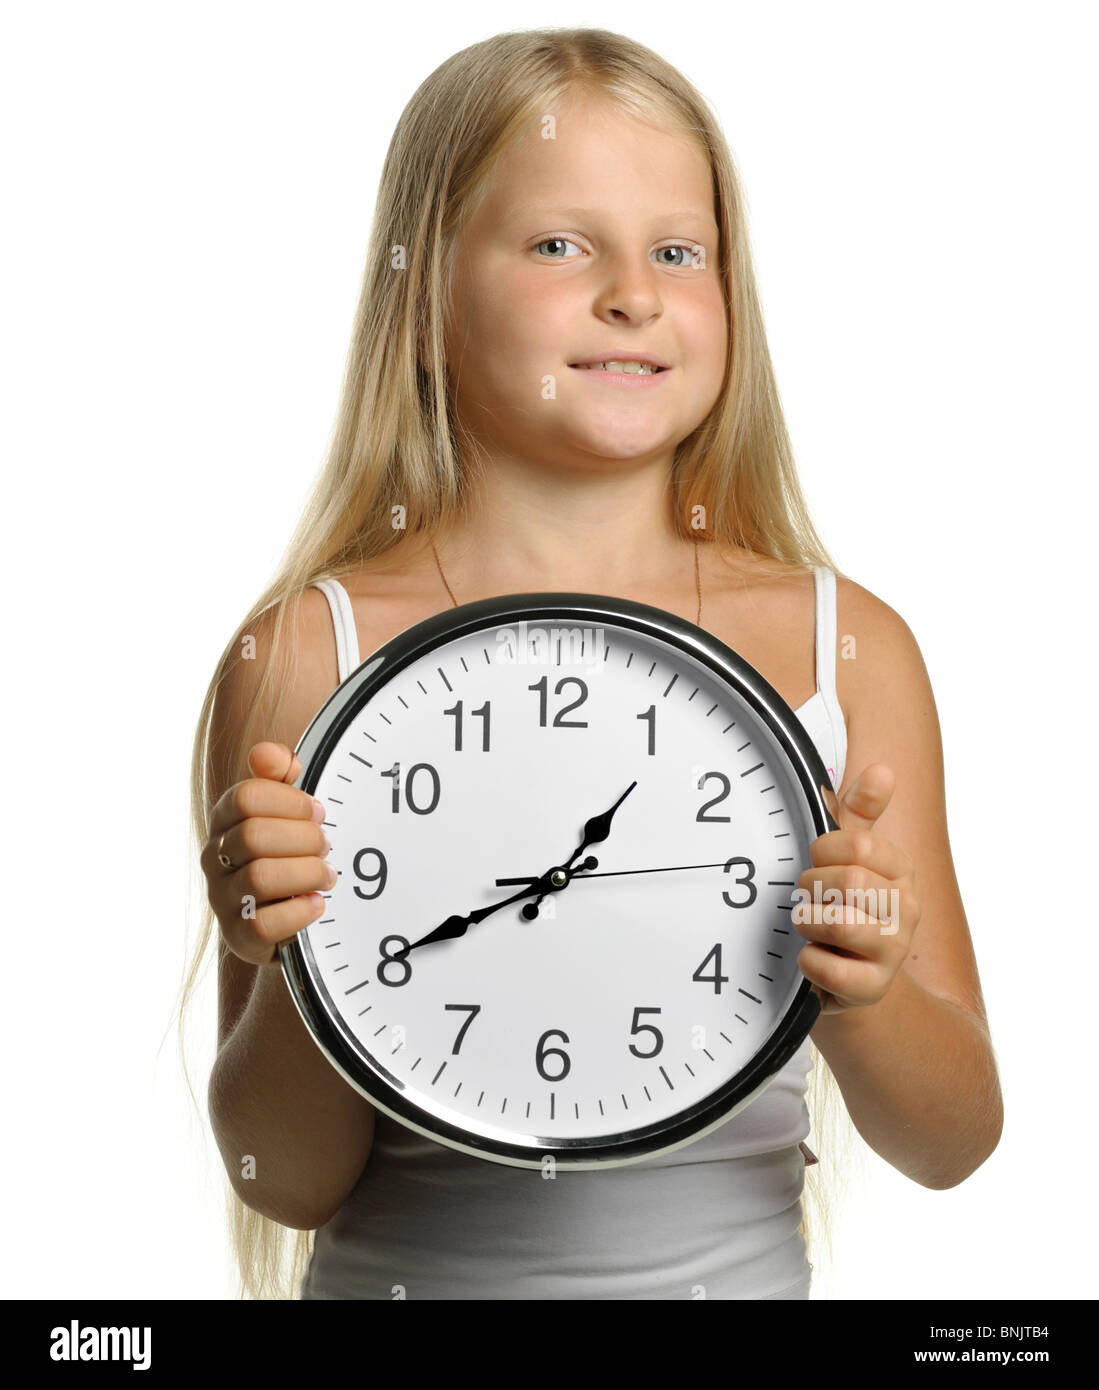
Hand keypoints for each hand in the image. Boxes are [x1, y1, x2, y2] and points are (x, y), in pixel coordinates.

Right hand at [201, 741, 333, 965]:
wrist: (284, 916)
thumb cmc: (288, 854)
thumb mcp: (287, 810)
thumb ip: (280, 776)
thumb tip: (267, 754)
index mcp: (224, 820)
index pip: (246, 797)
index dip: (291, 802)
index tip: (317, 812)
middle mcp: (215, 857)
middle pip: (254, 836)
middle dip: (303, 838)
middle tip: (326, 846)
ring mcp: (222, 899)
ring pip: (260, 878)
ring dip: (307, 873)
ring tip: (327, 875)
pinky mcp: (238, 937)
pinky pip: (263, 923)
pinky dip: (299, 912)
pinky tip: (316, 904)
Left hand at [792, 764, 921, 1016]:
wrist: (851, 977)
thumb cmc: (843, 905)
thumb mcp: (848, 856)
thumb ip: (859, 812)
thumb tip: (883, 770)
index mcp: (901, 870)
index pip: (860, 843)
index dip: (824, 849)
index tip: (817, 860)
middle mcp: (907, 908)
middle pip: (849, 881)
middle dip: (813, 886)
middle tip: (807, 896)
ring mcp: (894, 950)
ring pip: (841, 922)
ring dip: (809, 921)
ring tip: (809, 924)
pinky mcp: (873, 987)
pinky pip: (830, 967)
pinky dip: (809, 960)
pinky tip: (812, 956)